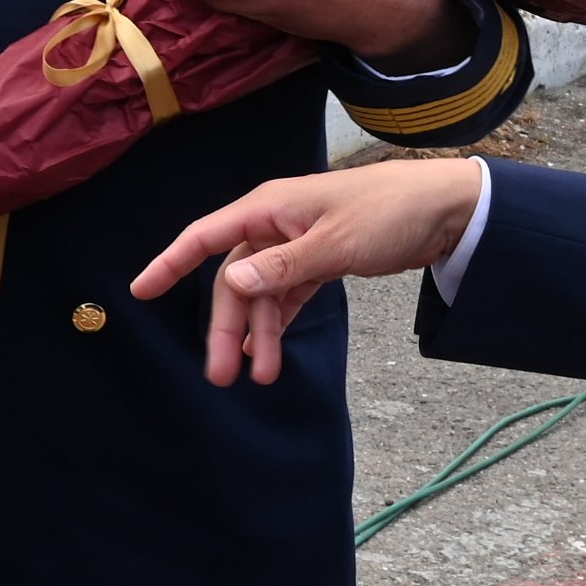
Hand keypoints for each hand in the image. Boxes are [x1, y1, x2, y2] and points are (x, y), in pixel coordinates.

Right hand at [130, 161, 485, 384]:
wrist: (445, 210)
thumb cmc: (389, 213)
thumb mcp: (335, 243)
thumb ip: (283, 266)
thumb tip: (231, 281)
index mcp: (269, 208)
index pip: (205, 236)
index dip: (170, 263)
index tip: (140, 291)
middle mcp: (274, 224)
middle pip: (234, 278)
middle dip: (227, 327)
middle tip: (220, 376)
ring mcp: (296, 243)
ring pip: (261, 293)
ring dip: (258, 333)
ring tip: (261, 377)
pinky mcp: (319, 260)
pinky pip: (286, 295)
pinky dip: (278, 322)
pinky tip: (270, 353)